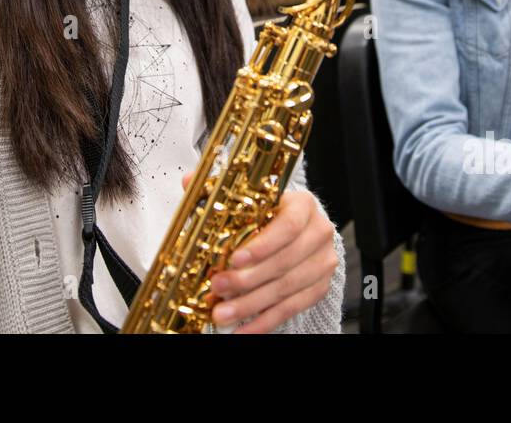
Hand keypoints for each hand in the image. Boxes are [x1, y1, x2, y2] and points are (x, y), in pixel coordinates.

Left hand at [179, 172, 337, 333]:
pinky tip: (241, 330)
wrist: (300, 232)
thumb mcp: (250, 198)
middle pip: (284, 262)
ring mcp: (321, 263)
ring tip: (221, 313)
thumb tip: (189, 180)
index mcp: (302, 206)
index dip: (263, 244)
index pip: (288, 225)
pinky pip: (290, 309)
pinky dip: (264, 321)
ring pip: (285, 289)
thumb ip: (221, 190)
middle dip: (247, 279)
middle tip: (217, 288)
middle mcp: (318, 233)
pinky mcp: (318, 288)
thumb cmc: (270, 214)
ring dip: (250, 304)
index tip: (234, 258)